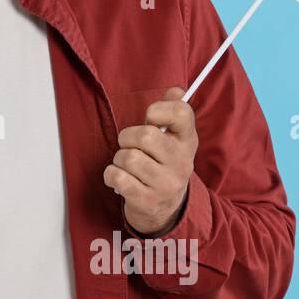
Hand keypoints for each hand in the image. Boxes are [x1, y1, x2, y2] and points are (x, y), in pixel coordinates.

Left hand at [104, 86, 197, 235]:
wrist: (165, 208)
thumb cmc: (161, 163)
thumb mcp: (171, 138)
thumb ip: (170, 111)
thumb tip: (176, 90)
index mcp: (188, 141)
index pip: (182, 113)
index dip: (159, 109)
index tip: (150, 118)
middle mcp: (182, 162)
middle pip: (146, 135)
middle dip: (127, 137)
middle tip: (129, 145)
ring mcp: (166, 184)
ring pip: (128, 157)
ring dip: (119, 159)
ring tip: (127, 165)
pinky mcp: (148, 200)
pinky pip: (117, 177)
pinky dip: (111, 175)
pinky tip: (119, 179)